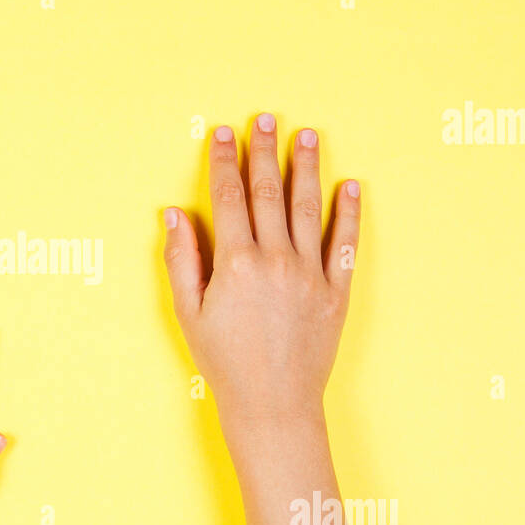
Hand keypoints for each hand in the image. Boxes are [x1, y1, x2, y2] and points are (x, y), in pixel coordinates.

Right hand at [162, 116, 360, 430]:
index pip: (228, 197)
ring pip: (309, 208)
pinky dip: (350, 214)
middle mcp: (275, 261)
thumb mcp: (188, 313)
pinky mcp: (336, 292)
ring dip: (308, 168)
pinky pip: (345, 244)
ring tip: (309, 137)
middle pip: (269, 192)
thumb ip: (181, 259)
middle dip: (265, 151)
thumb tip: (173, 213)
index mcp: (235, 263)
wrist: (273, 405)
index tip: (224, 133)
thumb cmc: (224, 363)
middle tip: (266, 119)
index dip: (225, 161)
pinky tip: (351, 187)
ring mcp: (310, 274)